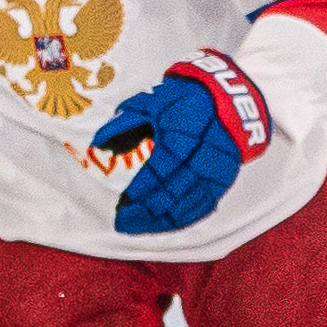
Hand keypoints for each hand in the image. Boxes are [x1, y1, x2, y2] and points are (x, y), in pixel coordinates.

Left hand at [88, 50, 272, 239]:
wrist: (229, 99)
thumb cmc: (183, 99)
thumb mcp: (150, 102)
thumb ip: (123, 124)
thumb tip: (98, 146)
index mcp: (182, 133)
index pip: (159, 171)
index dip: (140, 190)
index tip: (121, 202)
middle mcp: (203, 156)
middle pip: (174, 193)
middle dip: (146, 211)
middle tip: (123, 221)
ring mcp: (217, 171)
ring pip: (189, 205)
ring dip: (163, 221)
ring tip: (138, 227)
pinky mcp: (224, 181)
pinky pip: (204, 207)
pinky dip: (183, 219)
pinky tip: (164, 224)